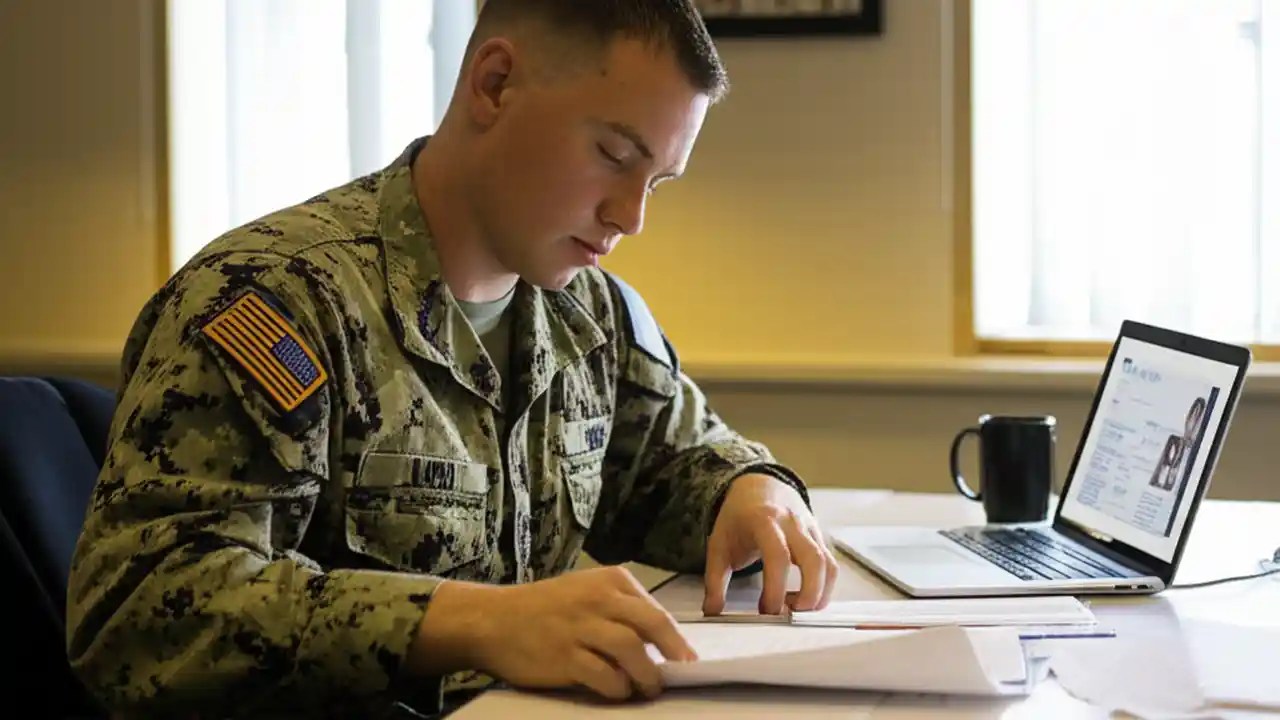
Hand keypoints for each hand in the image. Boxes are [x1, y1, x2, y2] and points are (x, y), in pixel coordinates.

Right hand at [420, 566, 696, 700]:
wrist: (493, 620)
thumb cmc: (545, 609)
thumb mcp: (586, 593)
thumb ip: (620, 610)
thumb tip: (660, 643)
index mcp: (610, 580)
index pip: (655, 609)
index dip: (675, 637)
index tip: (684, 658)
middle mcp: (599, 599)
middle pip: (653, 625)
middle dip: (675, 652)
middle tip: (684, 672)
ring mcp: (581, 627)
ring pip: (633, 651)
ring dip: (648, 675)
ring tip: (650, 688)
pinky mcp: (565, 656)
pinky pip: (605, 676)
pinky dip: (618, 688)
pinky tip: (618, 692)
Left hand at [702, 473, 838, 615]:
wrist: (757, 488)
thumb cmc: (738, 519)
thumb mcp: (719, 545)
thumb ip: (715, 580)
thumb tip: (712, 612)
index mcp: (764, 522)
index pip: (778, 557)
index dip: (775, 589)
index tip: (766, 610)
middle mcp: (792, 523)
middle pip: (814, 561)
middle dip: (808, 595)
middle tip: (789, 613)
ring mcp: (810, 530)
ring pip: (829, 565)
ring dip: (819, 594)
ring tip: (796, 607)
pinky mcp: (820, 539)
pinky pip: (831, 565)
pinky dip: (824, 587)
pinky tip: (803, 596)